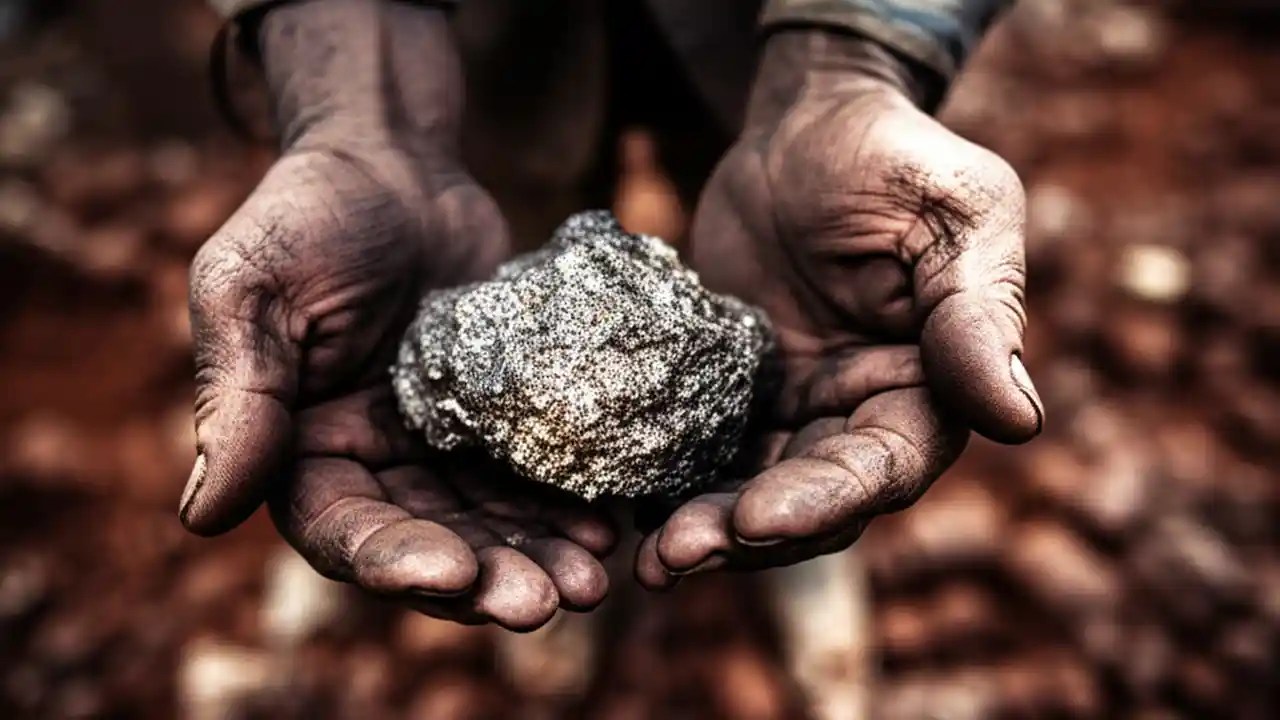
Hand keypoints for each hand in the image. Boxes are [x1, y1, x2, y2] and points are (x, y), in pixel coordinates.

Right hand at [182, 1, 612, 629]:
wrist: (395, 162)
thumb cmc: (309, 213)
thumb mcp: (251, 291)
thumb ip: (237, 399)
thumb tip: (203, 516)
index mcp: (302, 452)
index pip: (343, 530)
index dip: (395, 561)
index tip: (453, 573)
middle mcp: (376, 463)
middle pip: (431, 544)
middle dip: (487, 578)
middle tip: (545, 600)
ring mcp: (443, 445)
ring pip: (490, 523)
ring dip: (538, 558)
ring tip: (592, 582)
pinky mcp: (501, 417)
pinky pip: (534, 473)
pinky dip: (568, 505)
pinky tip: (612, 526)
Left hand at [637, 30, 1042, 586]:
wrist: (807, 127)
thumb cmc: (894, 157)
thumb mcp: (955, 216)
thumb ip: (977, 315)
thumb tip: (1019, 420)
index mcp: (931, 387)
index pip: (887, 466)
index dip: (824, 500)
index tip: (757, 518)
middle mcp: (864, 413)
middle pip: (813, 500)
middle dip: (747, 534)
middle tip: (675, 554)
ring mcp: (795, 408)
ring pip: (754, 490)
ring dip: (705, 528)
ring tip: (650, 558)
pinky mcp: (734, 391)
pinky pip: (705, 449)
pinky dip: (672, 482)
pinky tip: (627, 508)